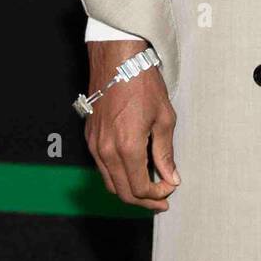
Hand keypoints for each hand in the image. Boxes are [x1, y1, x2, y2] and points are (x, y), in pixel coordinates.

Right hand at [84, 40, 179, 210]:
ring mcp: (95, 145)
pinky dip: (118, 175)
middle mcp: (106, 150)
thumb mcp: (164, 117)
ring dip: (129, 190)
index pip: (140, 188)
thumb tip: (171, 177)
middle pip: (122, 192)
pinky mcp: (90, 137)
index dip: (157, 195)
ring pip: (110, 182)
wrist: (117, 60)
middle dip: (143, 200)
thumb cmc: (142, 83)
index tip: (171, 189)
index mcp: (127, 147)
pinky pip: (102, 167)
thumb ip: (165, 152)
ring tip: (149, 187)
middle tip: (161, 198)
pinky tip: (133, 169)